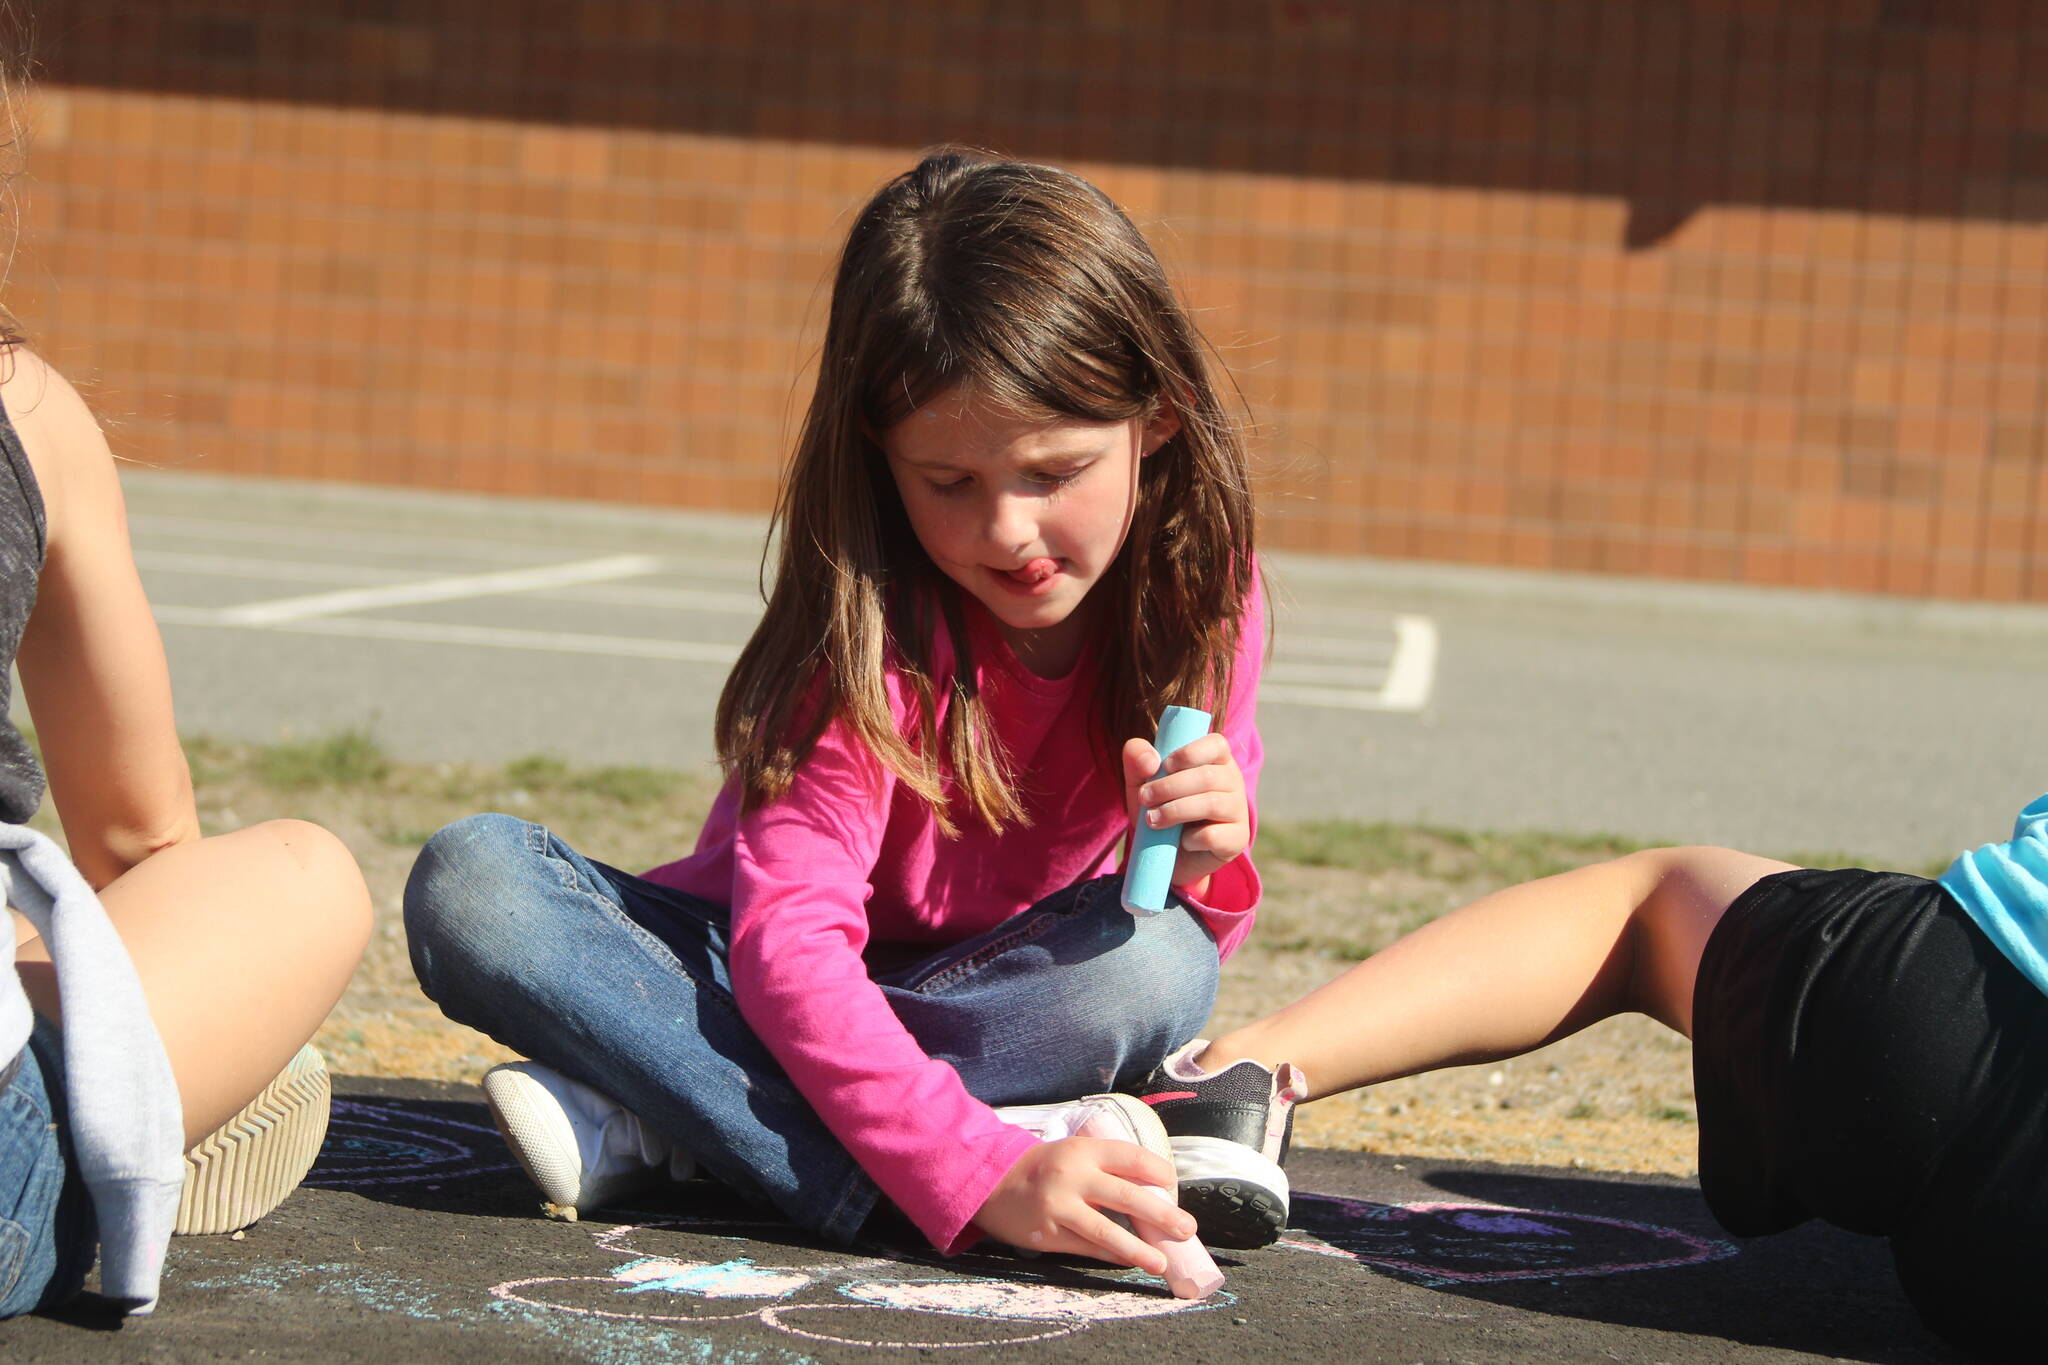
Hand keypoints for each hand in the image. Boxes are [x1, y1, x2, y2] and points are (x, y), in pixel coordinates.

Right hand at [973, 1138, 1195, 1272]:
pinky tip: (1128, 1261)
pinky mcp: (1048, 1234)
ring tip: (1161, 1262)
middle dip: (1162, 1215)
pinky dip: (1111, 1256)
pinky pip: (1086, 1248)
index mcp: (1084, 1150)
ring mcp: (1059, 1207)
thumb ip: (1108, 1168)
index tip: (1172, 1184)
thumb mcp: (1075, 1154)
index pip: (1130, 1157)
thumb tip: (1155, 1195)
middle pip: (1126, 1196)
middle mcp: (1073, 1176)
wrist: (993, 1182)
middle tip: (1187, 1229)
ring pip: (1106, 1231)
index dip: (1157, 1171)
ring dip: (1138, 1249)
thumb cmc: (1046, 1168)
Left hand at [1122, 730, 1248, 897]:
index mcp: (1216, 760)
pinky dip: (1190, 839)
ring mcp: (1239, 811)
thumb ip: (1137, 759)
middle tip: (1145, 798)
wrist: (1167, 856)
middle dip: (1169, 787)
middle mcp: (1233, 782)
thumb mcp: (1140, 783)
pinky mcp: (1237, 839)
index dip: (1189, 753)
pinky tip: (1181, 841)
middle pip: (1208, 777)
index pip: (1216, 744)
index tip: (1164, 766)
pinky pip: (1213, 835)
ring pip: (1212, 804)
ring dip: (1174, 811)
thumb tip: (1150, 760)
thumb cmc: (1159, 809)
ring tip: (1152, 820)